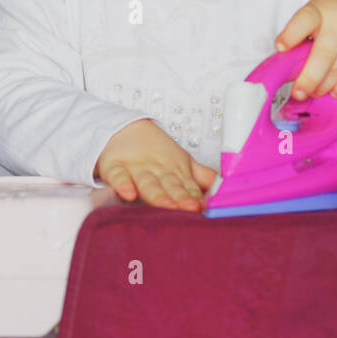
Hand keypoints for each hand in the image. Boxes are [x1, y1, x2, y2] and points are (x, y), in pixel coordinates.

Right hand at [94, 119, 217, 211]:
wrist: (123, 129)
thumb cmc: (155, 153)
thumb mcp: (180, 163)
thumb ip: (200, 178)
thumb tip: (222, 189)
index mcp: (176, 171)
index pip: (187, 186)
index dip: (194, 196)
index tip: (204, 207)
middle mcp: (158, 170)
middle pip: (170, 185)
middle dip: (180, 197)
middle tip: (191, 207)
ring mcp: (136, 169)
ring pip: (147, 183)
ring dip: (157, 194)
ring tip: (166, 205)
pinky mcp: (114, 167)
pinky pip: (117, 176)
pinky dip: (122, 184)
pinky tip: (128, 194)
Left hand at [274, 0, 336, 99]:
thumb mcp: (319, 12)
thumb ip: (302, 33)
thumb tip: (283, 64)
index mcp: (321, 9)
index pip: (305, 20)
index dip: (291, 34)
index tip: (280, 48)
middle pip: (323, 54)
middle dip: (309, 78)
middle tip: (298, 93)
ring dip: (324, 86)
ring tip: (314, 92)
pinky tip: (334, 91)